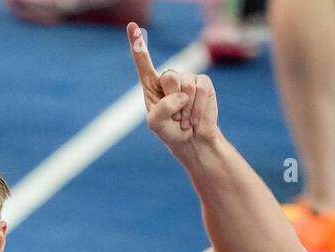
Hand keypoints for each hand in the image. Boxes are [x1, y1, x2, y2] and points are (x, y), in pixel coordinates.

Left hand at [127, 22, 218, 155]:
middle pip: (169, 77)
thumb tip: (181, 94)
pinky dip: (196, 109)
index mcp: (151, 85)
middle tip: (174, 115)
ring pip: (186, 86)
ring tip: (184, 119)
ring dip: (185, 110)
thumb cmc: (169, 131)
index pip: (143, 62)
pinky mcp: (203, 83)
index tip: (132, 27)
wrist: (191, 140)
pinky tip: (193, 118)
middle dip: (172, 100)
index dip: (138, 44)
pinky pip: (200, 90)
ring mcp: (187, 78)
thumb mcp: (156, 123)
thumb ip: (161, 108)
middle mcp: (169, 78)